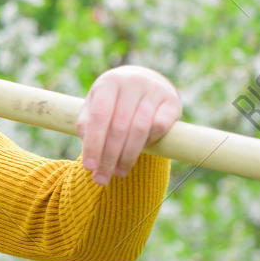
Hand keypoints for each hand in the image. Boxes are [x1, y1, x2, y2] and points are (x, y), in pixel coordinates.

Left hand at [75, 65, 180, 185]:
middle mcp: (132, 82)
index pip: (99, 116)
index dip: (93, 144)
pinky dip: (149, 142)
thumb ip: (87, 126)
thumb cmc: (112, 101)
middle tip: (102, 179)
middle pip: (119, 127)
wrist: (143, 82)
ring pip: (140, 129)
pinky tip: (141, 152)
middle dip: (109, 157)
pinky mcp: (172, 101)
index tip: (89, 167)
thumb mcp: (94, 107)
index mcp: (109, 82)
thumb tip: (89, 153)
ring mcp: (154, 89)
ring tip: (119, 173)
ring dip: (128, 156)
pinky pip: (159, 127)